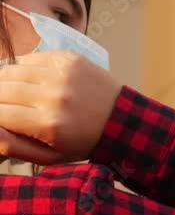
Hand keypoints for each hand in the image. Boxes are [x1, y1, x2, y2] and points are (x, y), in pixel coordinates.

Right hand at [0, 51, 122, 164]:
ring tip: (10, 93)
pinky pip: (30, 58)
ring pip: (11, 70)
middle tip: (4, 106)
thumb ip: (12, 146)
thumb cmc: (82, 142)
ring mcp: (62, 74)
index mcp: (49, 124)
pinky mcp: (69, 59)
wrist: (122, 118)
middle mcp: (54, 96)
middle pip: (1, 89)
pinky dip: (22, 68)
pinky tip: (28, 80)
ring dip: (3, 81)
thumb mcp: (50, 156)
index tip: (1, 117)